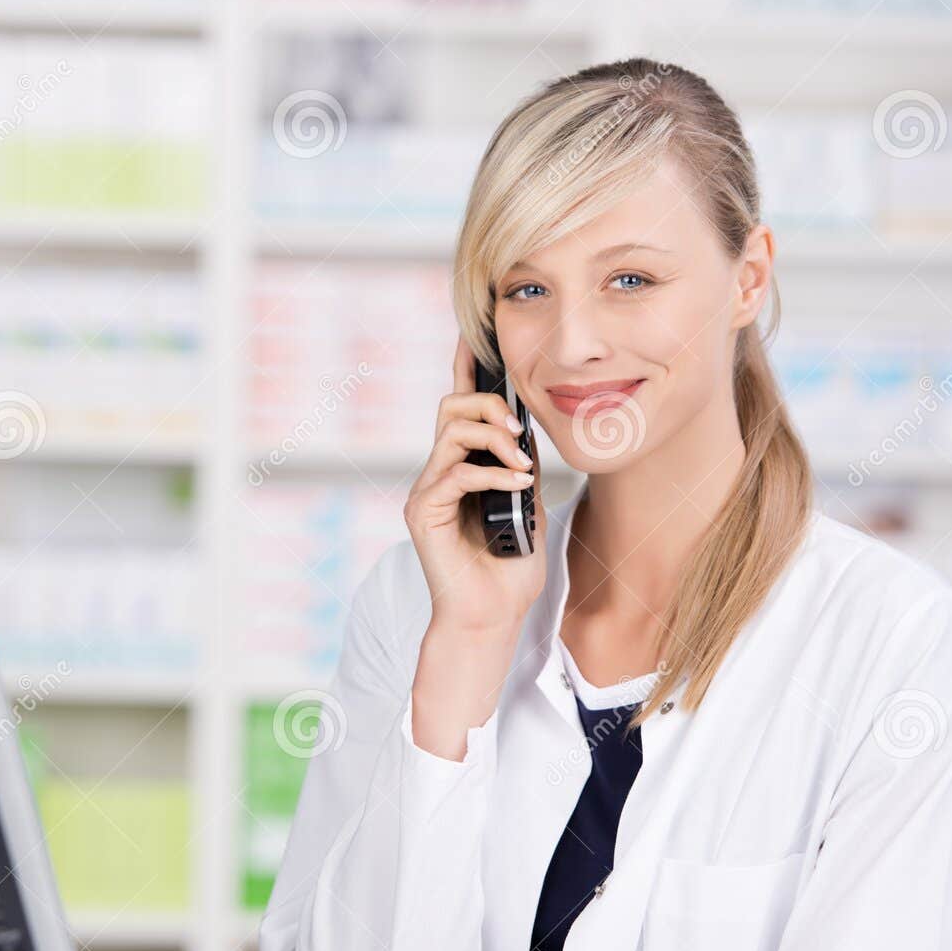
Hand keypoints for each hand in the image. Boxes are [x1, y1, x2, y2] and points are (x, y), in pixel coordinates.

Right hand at [404, 334, 546, 633]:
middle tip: (520, 432)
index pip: (461, 407)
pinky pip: (455, 473)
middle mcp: (440, 472)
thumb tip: (529, 432)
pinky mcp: (423, 512)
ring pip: (451, 432)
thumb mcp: (528, 506)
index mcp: (464, 466)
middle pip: (451, 407)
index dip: (466, 368)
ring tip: (523, 466)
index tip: (476, 334)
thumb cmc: (511, 569)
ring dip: (493, 439)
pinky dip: (491, 474)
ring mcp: (428, 491)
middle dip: (489, 406)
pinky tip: (516, 487)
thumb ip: (521, 467)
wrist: (492, 617)